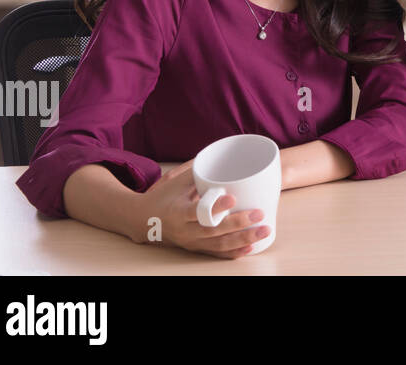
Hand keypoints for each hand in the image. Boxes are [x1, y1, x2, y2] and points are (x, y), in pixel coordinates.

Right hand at [136, 160, 270, 257]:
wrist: (142, 220)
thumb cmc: (163, 196)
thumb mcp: (177, 180)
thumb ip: (200, 169)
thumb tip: (224, 152)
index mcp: (178, 212)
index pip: (198, 212)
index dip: (216, 207)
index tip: (233, 198)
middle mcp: (184, 231)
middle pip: (213, 231)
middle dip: (238, 224)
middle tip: (259, 213)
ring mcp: (191, 242)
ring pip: (219, 245)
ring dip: (243, 239)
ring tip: (264, 230)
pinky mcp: (196, 248)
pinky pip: (216, 253)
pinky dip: (234, 252)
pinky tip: (251, 247)